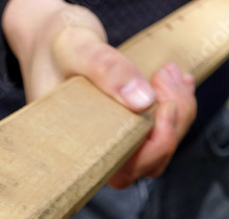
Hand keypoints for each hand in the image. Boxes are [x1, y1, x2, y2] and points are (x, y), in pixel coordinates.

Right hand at [2, 0, 196, 188]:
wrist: (49, 39)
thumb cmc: (54, 46)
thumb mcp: (77, 49)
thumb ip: (106, 69)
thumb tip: (143, 101)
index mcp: (76, 148)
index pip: (122, 170)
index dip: (151, 148)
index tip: (162, 105)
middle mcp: (95, 152)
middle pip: (149, 162)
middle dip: (171, 120)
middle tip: (165, 75)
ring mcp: (113, 143)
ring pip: (159, 149)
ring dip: (178, 112)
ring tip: (170, 74)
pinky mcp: (126, 130)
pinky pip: (161, 133)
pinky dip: (177, 108)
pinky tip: (176, 82)